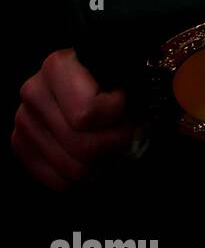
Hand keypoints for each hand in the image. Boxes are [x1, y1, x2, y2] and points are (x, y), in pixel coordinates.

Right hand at [11, 48, 136, 190]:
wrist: (88, 75)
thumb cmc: (114, 74)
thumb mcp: (127, 69)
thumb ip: (134, 85)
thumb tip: (142, 123)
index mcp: (58, 65)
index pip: (88, 114)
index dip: (116, 116)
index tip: (127, 105)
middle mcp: (34, 91)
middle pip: (82, 147)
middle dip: (114, 145)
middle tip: (128, 134)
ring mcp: (24, 119)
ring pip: (72, 169)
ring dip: (102, 164)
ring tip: (114, 146)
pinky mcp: (20, 143)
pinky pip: (58, 181)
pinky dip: (84, 177)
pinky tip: (95, 158)